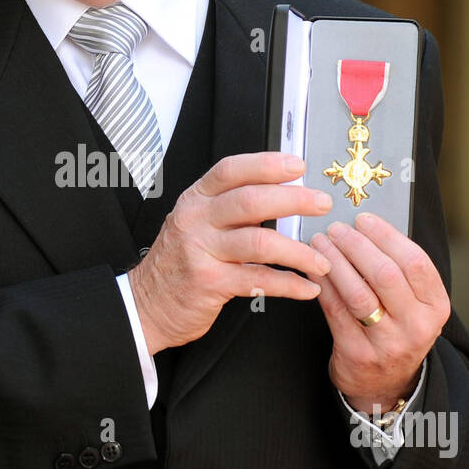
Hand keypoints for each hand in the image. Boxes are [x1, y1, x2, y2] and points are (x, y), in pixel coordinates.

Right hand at [128, 153, 332, 353]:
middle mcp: (196, 221)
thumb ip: (231, 208)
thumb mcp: (197, 224)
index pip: (231, 170)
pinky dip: (289, 284)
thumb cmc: (179, 263)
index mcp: (196, 200)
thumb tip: (282, 194)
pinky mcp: (209, 282)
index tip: (298, 165)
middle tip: (321, 204)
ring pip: (259, 242)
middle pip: (250, 201)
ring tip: (321, 260)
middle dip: (294, 200)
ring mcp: (201, 251)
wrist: (147, 304)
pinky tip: (307, 287)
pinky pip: (259, 280)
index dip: (267, 164)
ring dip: (298, 251)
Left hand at [309, 210, 450, 412]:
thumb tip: (364, 227)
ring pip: (358, 293)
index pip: (415, 262)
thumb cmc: (396, 329)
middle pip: (385, 275)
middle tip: (336, 228)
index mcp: (436, 307)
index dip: (387, 236)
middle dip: (356, 245)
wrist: (386, 384)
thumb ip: (398, 271)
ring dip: (335, 262)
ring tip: (321, 242)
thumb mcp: (413, 305)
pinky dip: (322, 284)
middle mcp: (417, 327)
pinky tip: (313, 267)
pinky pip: (335, 310)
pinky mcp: (358, 354)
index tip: (364, 219)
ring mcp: (388, 344)